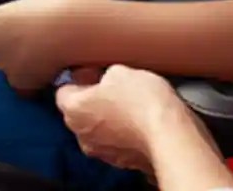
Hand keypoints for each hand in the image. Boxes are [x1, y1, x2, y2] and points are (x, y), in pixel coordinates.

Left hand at [0, 0, 71, 93]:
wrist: (68, 28)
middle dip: (17, 52)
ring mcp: (4, 63)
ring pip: (12, 70)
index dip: (17, 34)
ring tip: (48, 61)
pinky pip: (23, 88)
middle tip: (42, 46)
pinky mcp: (18, 82)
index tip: (35, 31)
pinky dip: (33, 85)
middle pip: (2, 52)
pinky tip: (47, 76)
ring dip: (25, 68)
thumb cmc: (57, 7)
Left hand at [56, 65, 213, 175]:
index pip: (63, 91)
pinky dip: (124, 132)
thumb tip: (106, 78)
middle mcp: (81, 135)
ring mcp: (101, 151)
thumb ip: (104, 74)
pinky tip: (140, 120)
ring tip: (132, 103)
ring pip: (98, 129)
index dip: (80, 78)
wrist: (169, 134)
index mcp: (73, 110)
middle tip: (115, 86)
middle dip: (94, 99)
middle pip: (80, 112)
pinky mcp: (121, 161)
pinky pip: (116, 142)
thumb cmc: (143, 102)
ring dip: (110, 117)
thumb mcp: (120, 71)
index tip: (94, 72)